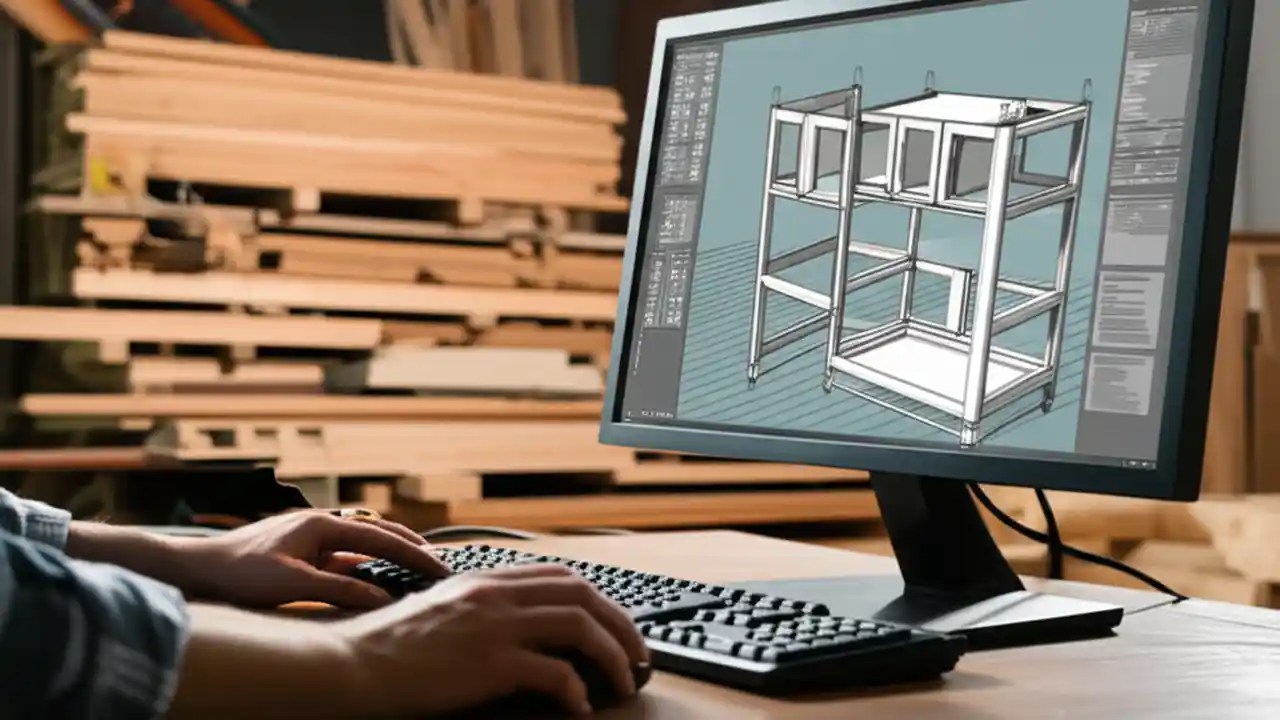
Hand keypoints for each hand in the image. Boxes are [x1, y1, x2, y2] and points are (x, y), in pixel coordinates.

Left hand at [177, 511, 448, 608]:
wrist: (199, 569)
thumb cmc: (241, 571)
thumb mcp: (294, 583)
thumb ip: (340, 590)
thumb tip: (381, 596)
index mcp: (321, 524)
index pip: (381, 538)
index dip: (413, 554)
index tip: (438, 567)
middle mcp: (320, 525)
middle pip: (377, 533)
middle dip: (409, 548)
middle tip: (438, 564)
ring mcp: (311, 539)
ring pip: (361, 546)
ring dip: (389, 556)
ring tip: (415, 568)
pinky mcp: (302, 555)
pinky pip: (343, 560)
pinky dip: (365, 569)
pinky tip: (375, 581)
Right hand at [336, 563, 649, 717]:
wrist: (353, 666)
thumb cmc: (389, 648)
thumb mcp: (443, 610)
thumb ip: (483, 610)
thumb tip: (524, 633)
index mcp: (487, 580)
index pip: (563, 576)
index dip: (600, 600)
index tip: (617, 625)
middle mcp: (496, 594)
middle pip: (584, 595)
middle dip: (621, 625)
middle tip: (638, 655)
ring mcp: (495, 625)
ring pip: (580, 627)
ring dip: (613, 656)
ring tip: (624, 682)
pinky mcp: (491, 662)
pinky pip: (555, 673)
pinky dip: (576, 691)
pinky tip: (579, 708)